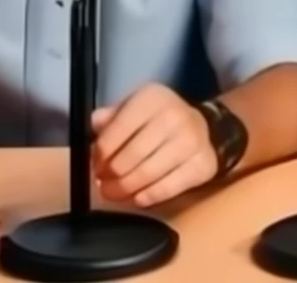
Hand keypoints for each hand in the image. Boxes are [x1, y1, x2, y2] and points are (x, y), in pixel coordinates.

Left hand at [91, 83, 217, 206]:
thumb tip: (93, 125)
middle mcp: (174, 116)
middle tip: (102, 182)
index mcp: (152, 98)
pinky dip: (147, 197)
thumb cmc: (160, 118)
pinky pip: (166, 189)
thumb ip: (112, 116)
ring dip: (124, 189)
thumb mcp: (135, 106)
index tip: (95, 164)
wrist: (202, 127)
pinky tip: (136, 196)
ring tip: (113, 192)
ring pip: (147, 175)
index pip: (118, 130)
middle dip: (111, 174)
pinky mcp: (202, 165)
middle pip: (131, 156)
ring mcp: (191, 141)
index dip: (101, 153)